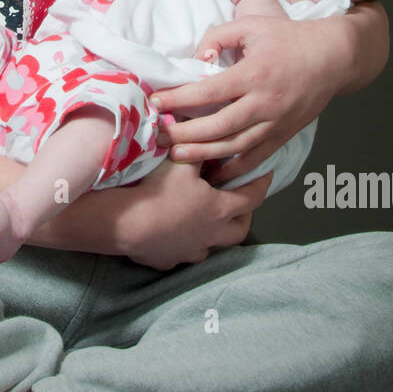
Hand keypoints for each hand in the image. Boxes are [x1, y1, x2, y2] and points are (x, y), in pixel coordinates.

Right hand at [125, 157, 271, 269]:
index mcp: (219, 210)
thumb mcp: (181, 162)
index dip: (261, 183)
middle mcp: (210, 235)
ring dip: (211, 233)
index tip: (265, 172)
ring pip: (210, 246)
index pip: (252, 197)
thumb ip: (197, 147)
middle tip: (237, 203)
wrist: (126, 224)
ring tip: (201, 219)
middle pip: (239, 231)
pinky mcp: (167, 261)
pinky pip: (180, 253)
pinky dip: (180, 243)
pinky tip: (170, 233)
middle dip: (243, 216)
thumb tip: (202, 130)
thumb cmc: (159, 190)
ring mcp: (189, 251)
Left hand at [152, 13, 344, 182]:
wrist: (333, 58)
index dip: (177, 99)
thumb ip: (218, 37)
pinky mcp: (283, 135)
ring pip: (234, 147)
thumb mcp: (251, 25)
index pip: (208, 92)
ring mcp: (275, 123)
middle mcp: (265, 103)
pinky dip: (233, 169)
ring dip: (202, 154)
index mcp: (254, 74)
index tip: (155, 102)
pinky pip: (255, 158)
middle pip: (217, 127)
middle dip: (183, 134)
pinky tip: (212, 172)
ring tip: (175, 155)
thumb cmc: (288, 39)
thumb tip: (195, 61)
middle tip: (157, 136)